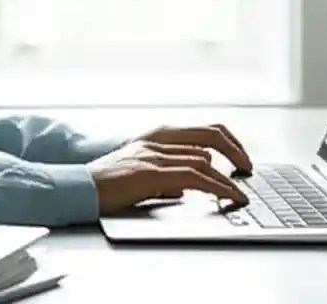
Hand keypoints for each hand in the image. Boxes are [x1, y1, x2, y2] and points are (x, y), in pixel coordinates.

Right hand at [87, 140, 249, 214]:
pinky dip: (218, 187)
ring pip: (205, 160)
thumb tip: (187, 185)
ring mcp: (154, 154)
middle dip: (236, 151)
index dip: (228, 141)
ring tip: (242, 193)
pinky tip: (229, 196)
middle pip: (210, 134)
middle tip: (249, 170)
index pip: (203, 129)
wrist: (77, 189)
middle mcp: (157, 139)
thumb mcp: (140, 173)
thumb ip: (165, 174)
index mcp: (156, 135)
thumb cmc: (105, 184)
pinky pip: (195, 176)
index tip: (240, 159)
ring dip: (229, 178)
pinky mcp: (151, 172)